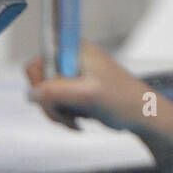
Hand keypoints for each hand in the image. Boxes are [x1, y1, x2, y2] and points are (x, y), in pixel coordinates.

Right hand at [25, 41, 156, 134]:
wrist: (141, 113)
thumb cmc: (122, 100)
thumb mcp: (88, 95)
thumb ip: (58, 91)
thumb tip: (30, 94)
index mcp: (76, 51)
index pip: (38, 62)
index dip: (38, 83)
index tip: (50, 97)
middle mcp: (72, 60)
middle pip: (39, 82)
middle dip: (48, 103)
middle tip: (63, 115)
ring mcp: (73, 76)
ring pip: (45, 96)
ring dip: (55, 112)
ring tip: (72, 119)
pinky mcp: (75, 90)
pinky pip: (55, 104)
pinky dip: (61, 116)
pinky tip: (75, 121)